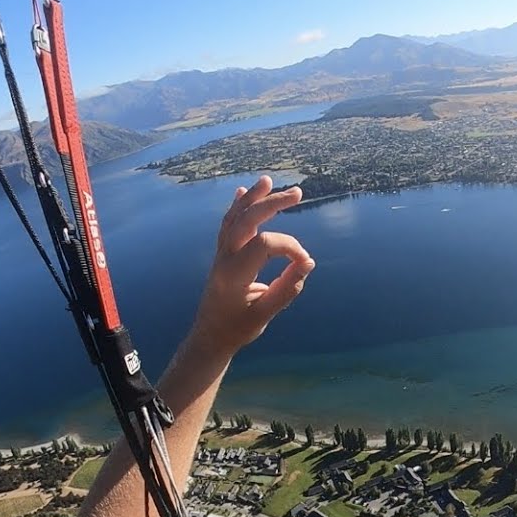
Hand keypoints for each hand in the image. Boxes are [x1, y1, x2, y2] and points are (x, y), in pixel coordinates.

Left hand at [190, 175, 313, 357]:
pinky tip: (243, 191)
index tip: (304, 261)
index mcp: (233, 275)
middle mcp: (224, 259)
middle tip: (297, 192)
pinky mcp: (221, 255)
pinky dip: (236, 207)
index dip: (290, 246)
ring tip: (267, 180)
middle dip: (272, 203)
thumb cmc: (237, 329)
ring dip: (252, 197)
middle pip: (247, 220)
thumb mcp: (265, 314)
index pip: (265, 244)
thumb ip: (287, 289)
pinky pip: (227, 224)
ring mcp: (220, 255)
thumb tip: (307, 262)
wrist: (209, 337)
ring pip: (234, 217)